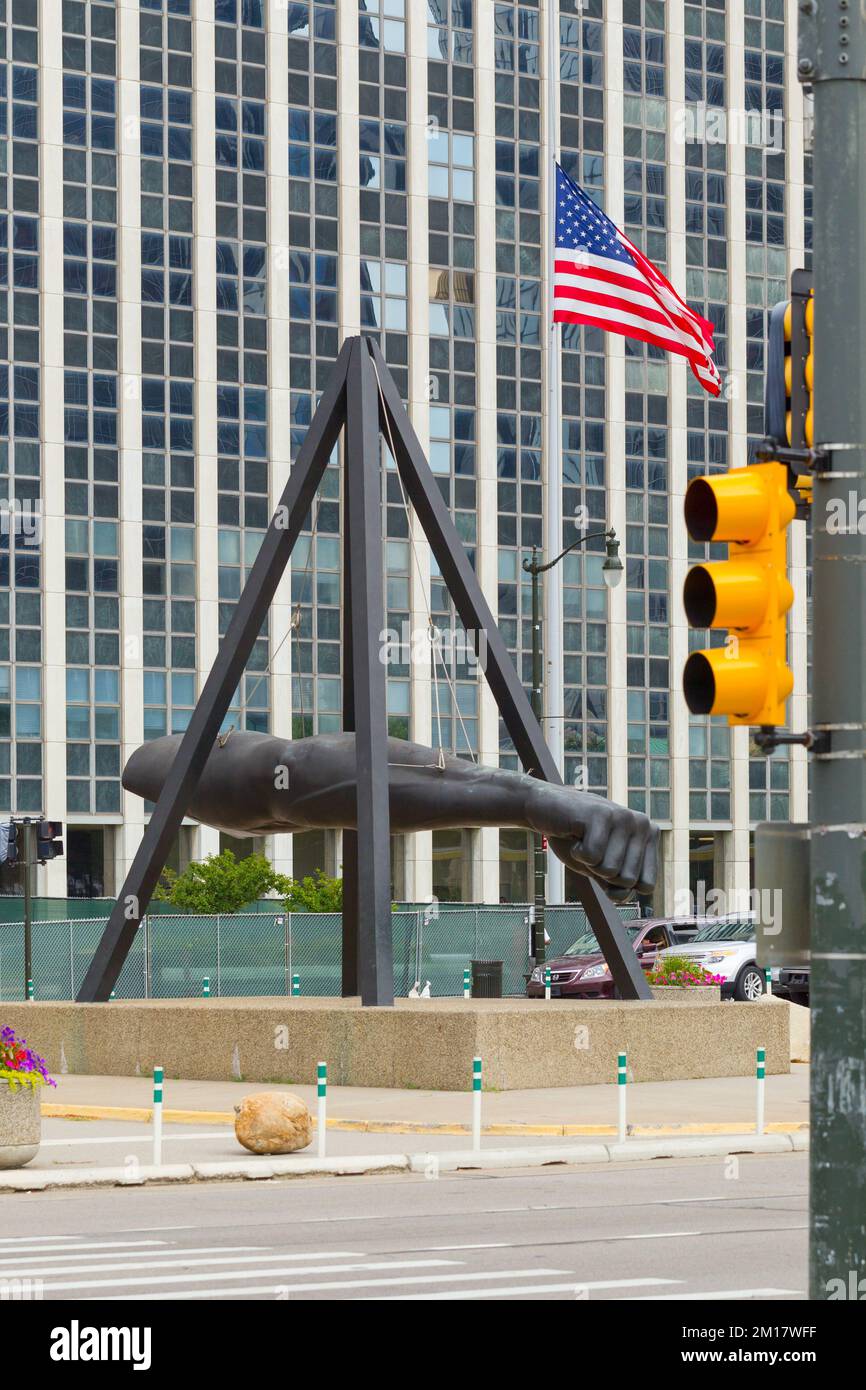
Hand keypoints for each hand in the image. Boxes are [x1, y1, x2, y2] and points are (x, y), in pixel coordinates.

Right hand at [524, 781, 657, 893]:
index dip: (620, 883)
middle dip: (602, 872)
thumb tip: (625, 894)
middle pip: (628, 880)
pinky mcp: (601, 814)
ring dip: (589, 862)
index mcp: (650, 836)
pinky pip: (592, 857)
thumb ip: (617, 886)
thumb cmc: (576, 839)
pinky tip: (575, 834)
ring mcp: (624, 817)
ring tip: (584, 840)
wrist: (545, 810)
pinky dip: (577, 852)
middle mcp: (643, 824)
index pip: (646, 886)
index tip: (607, 860)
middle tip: (593, 848)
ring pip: (610, 870)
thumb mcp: (600, 869)